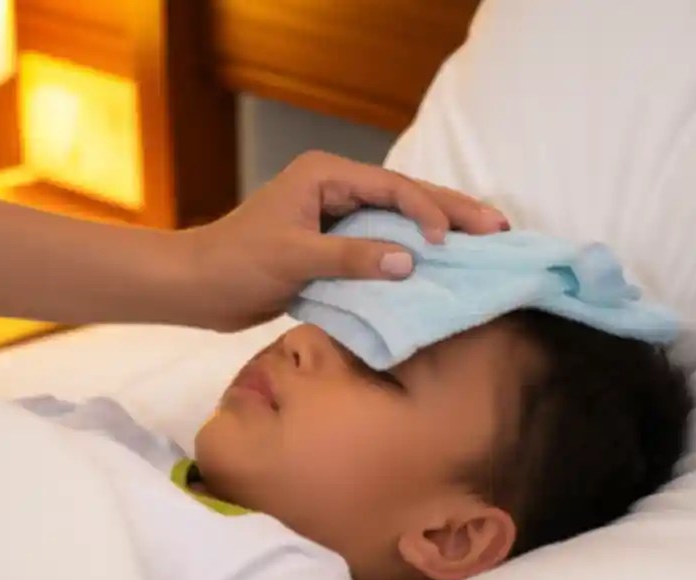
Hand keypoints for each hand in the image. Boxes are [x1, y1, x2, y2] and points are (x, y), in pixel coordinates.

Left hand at [181, 151, 509, 331]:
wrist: (197, 288)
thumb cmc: (235, 264)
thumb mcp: (292, 258)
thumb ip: (349, 257)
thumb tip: (409, 261)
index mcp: (325, 176)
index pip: (391, 186)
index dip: (426, 210)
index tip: (449, 241)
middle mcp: (334, 187)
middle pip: (404, 195)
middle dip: (450, 211)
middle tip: (498, 227)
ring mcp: (334, 215)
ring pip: (398, 219)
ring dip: (436, 232)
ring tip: (483, 241)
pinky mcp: (331, 244)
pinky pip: (381, 244)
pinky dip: (410, 255)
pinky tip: (440, 267)